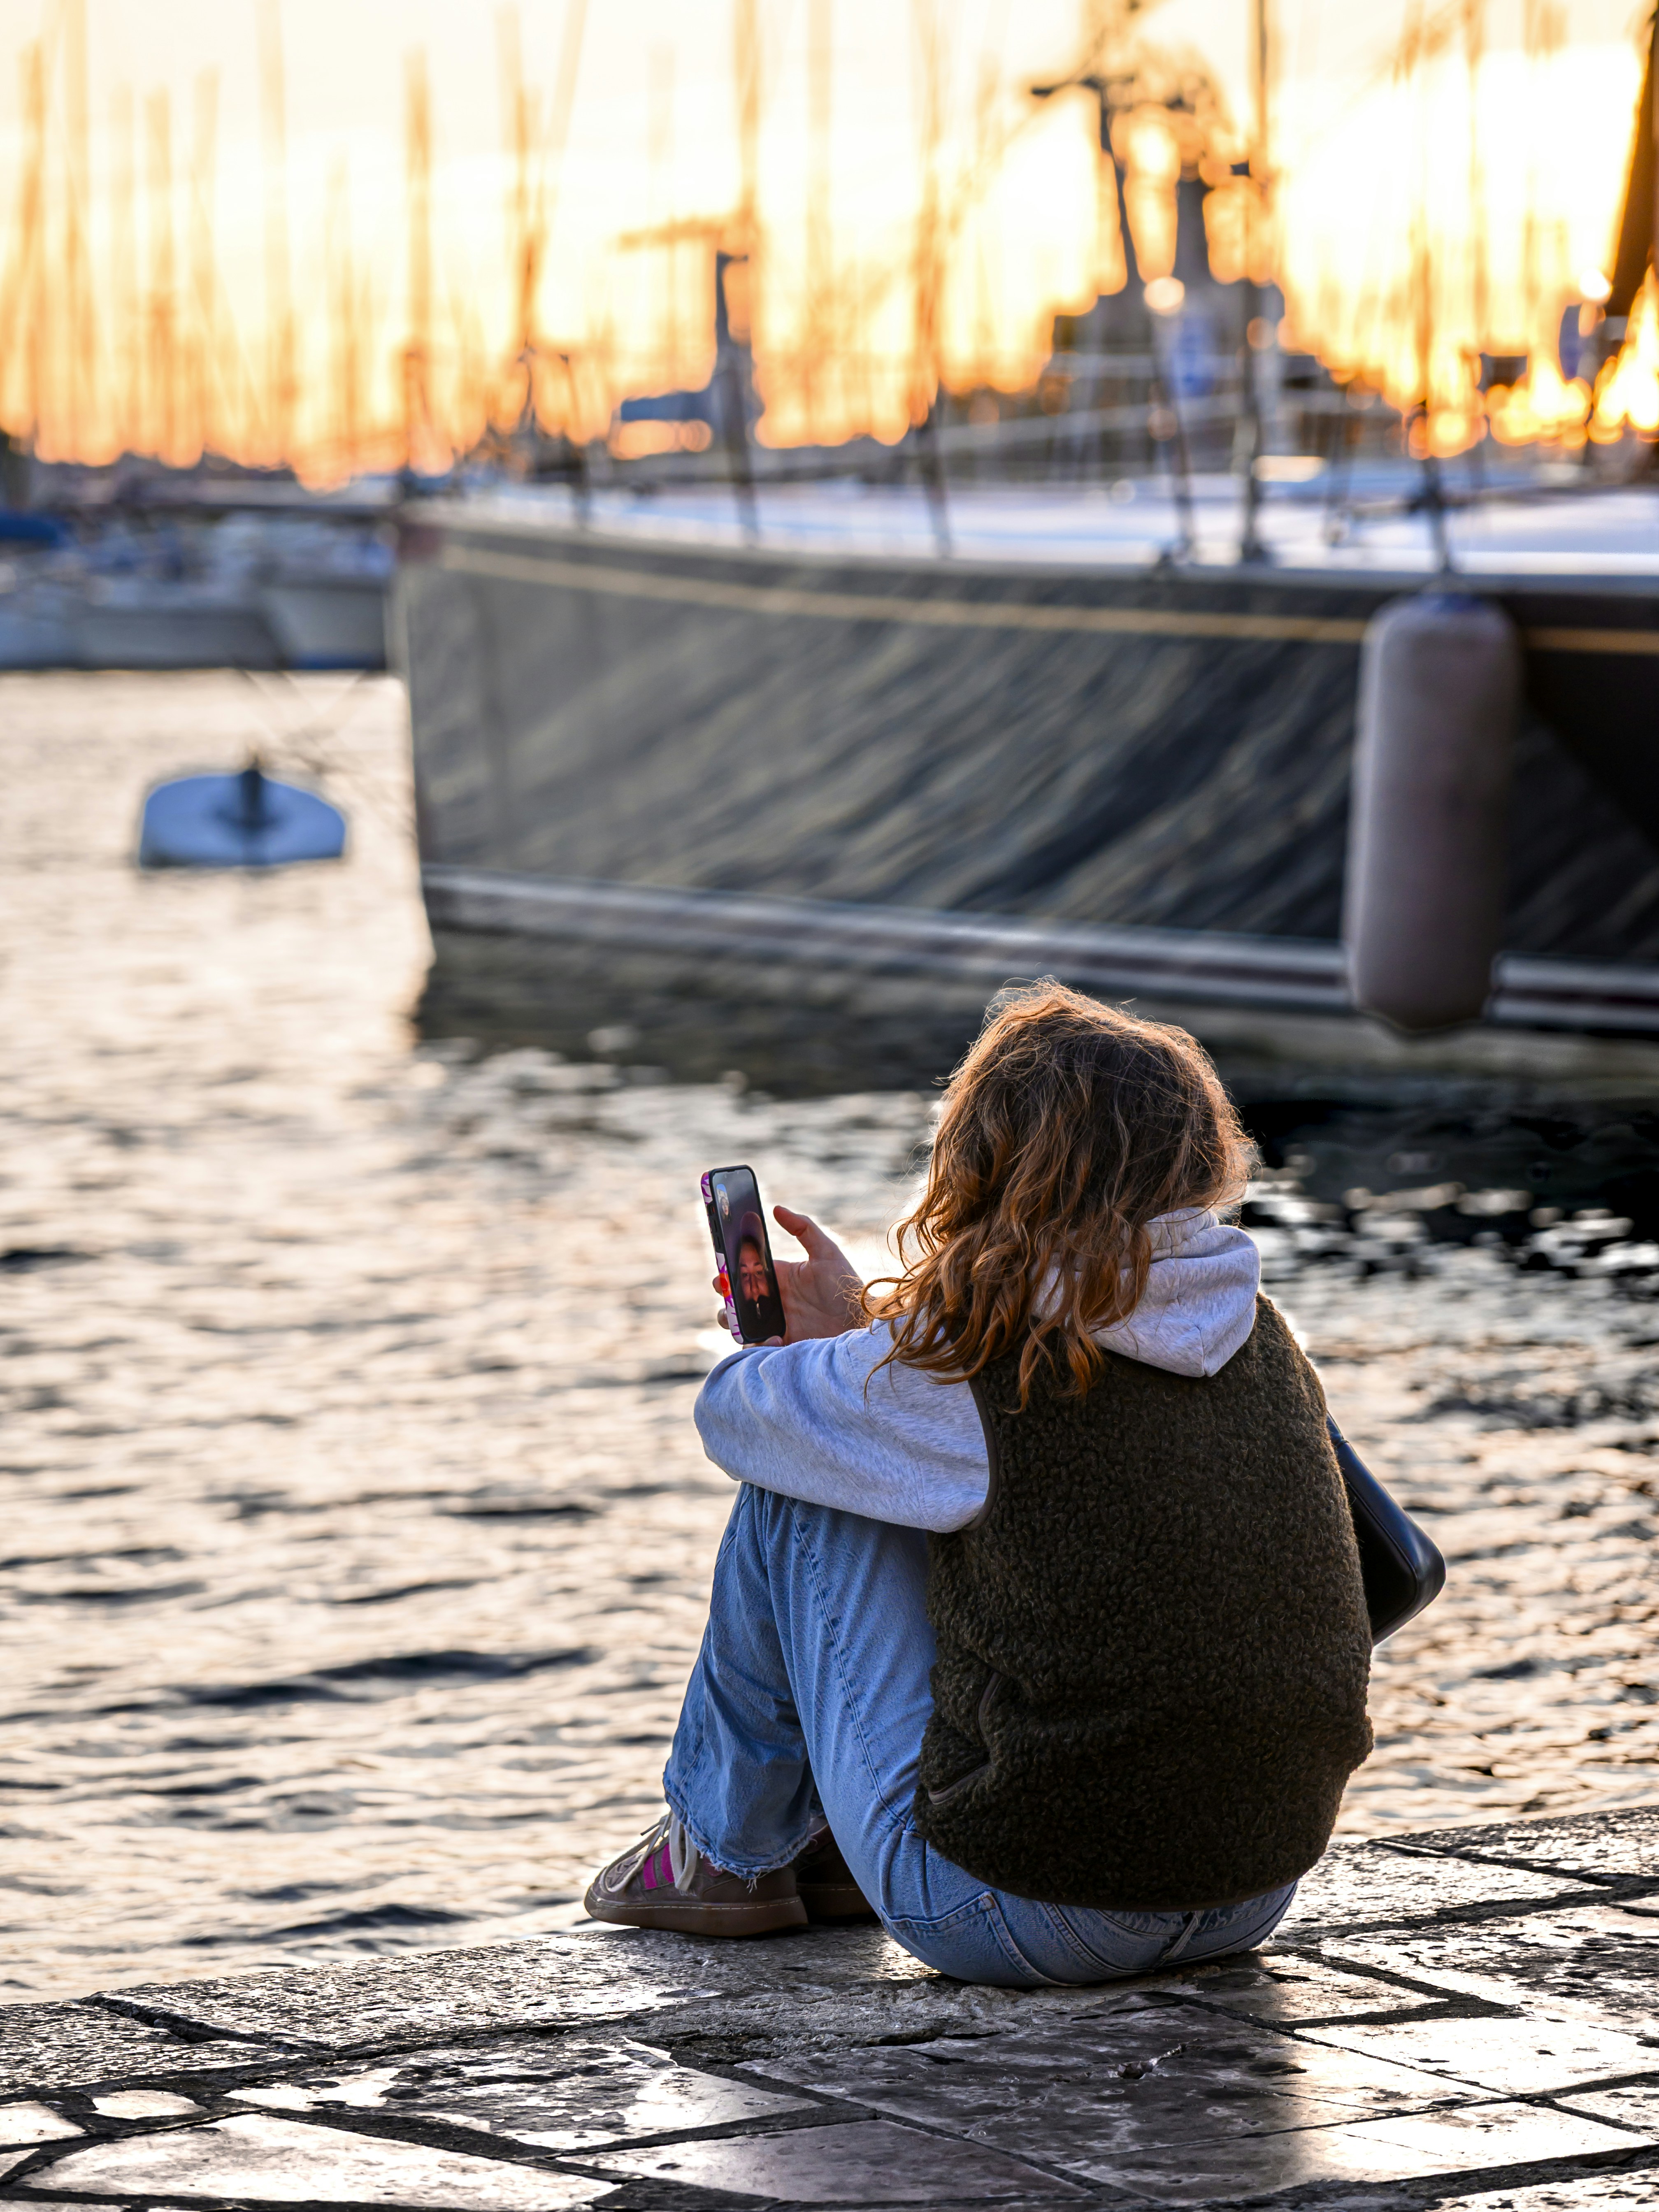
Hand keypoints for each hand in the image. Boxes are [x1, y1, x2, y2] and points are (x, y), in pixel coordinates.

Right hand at [709, 1204, 864, 1343]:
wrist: (859, 1323)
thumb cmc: (844, 1286)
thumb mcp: (827, 1253)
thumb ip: (804, 1229)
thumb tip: (777, 1208)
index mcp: (778, 1277)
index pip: (744, 1270)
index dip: (728, 1268)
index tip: (724, 1267)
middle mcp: (771, 1300)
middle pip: (733, 1297)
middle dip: (724, 1294)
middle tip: (727, 1291)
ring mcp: (772, 1323)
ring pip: (737, 1322)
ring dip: (732, 1319)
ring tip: (740, 1317)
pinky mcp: (779, 1344)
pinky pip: (755, 1346)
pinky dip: (757, 1344)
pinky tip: (777, 1337)